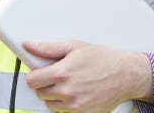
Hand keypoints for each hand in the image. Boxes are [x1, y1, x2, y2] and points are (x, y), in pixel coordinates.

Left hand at [23, 41, 152, 112]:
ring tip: (67, 84)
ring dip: (54, 95)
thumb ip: (48, 48)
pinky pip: (64, 111)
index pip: (32, 81)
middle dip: (44, 84)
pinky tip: (76, 92)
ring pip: (50, 104)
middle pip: (40, 93)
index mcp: (62, 73)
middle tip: (56, 75)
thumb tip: (29, 46)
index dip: (34, 75)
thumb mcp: (74, 47)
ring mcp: (75, 105)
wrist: (124, 75)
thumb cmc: (101, 59)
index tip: (39, 72)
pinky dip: (66, 103)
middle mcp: (67, 91)